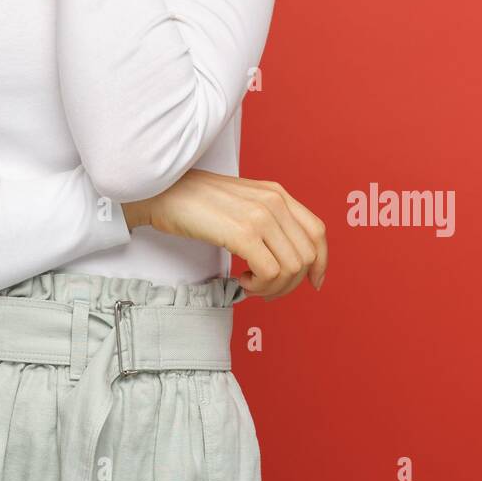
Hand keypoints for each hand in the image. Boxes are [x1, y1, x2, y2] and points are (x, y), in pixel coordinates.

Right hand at [123, 168, 326, 298]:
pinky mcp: (242, 232)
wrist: (161, 192)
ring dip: (271, 287)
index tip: (312, 283)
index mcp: (277, 193)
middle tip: (263, 288)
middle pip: (307, 257)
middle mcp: (274, 201)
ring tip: (248, 282)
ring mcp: (259, 216)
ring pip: (291, 269)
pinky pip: (270, 272)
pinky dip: (258, 286)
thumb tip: (287, 258)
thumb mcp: (242, 204)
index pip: (318, 232)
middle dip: (290, 284)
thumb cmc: (195, 203)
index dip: (320, 263)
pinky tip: (240, 280)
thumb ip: (267, 221)